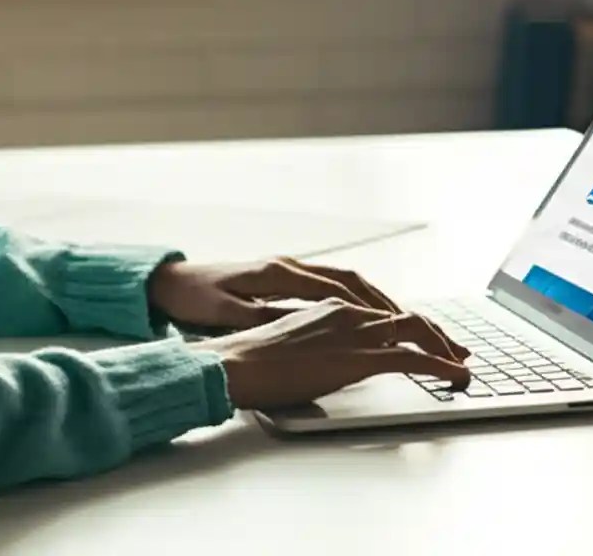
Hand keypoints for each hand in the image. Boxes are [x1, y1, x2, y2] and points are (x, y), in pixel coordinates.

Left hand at [148, 257, 405, 332]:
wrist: (168, 282)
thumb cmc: (195, 298)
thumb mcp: (228, 312)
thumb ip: (267, 317)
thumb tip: (307, 324)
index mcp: (278, 272)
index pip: (339, 288)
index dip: (373, 308)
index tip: (403, 326)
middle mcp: (289, 266)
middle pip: (353, 280)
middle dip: (389, 303)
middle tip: (423, 326)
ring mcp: (287, 270)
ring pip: (346, 282)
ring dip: (377, 301)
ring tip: (409, 324)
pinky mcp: (282, 280)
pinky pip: (331, 287)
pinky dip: (357, 301)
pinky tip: (370, 319)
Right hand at [187, 298, 471, 409]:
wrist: (234, 363)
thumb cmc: (251, 359)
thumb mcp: (292, 343)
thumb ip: (319, 344)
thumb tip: (333, 360)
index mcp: (332, 306)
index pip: (383, 312)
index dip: (410, 325)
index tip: (427, 338)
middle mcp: (349, 311)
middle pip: (407, 317)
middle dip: (437, 334)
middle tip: (457, 350)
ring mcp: (355, 331)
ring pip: (416, 332)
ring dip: (444, 349)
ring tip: (463, 365)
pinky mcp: (358, 357)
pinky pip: (411, 359)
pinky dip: (439, 365)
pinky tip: (455, 375)